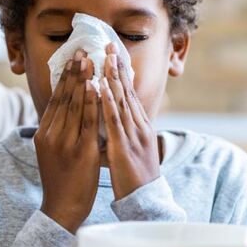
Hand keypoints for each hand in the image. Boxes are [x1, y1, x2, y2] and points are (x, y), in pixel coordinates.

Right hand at [35, 49, 101, 233]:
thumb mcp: (52, 152)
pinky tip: (97, 88)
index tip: (73, 58)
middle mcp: (51, 135)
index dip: (65, 77)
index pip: (55, 99)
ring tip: (90, 60)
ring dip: (83, 81)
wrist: (61, 209)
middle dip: (73, 72)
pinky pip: (87, 123)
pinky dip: (92, 103)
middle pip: (63, 97)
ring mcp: (65, 143)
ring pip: (74, 106)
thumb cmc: (61, 181)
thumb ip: (58, 131)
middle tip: (81, 49)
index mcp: (44, 134)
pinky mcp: (80, 152)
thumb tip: (66, 111)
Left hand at [100, 43, 159, 200]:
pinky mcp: (124, 147)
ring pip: (122, 101)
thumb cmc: (136, 179)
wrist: (146, 202)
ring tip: (105, 57)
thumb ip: (125, 133)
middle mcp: (139, 127)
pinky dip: (107, 101)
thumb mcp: (133, 150)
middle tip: (109, 44)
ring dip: (112, 77)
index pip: (130, 94)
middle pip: (127, 92)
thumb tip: (115, 120)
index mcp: (141, 127)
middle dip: (118, 67)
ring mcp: (133, 136)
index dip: (122, 73)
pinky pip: (114, 121)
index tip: (114, 54)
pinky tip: (100, 87)